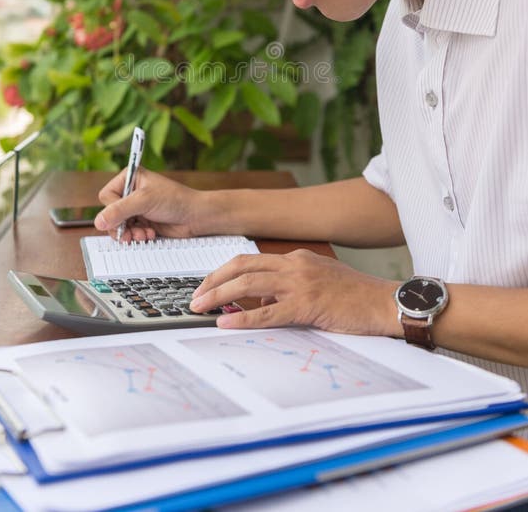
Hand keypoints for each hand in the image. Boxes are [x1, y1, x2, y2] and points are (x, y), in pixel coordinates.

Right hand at [95, 168, 199, 242]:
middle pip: (110, 213)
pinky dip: (136, 236)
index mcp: (130, 177)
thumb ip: (120, 211)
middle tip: (130, 234)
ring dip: (129, 233)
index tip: (126, 216)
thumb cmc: (175, 200)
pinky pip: (129, 232)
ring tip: (143, 235)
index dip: (113, 209)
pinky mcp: (142, 221)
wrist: (195, 216)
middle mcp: (131, 192)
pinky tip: (149, 234)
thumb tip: (99, 222)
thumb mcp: (144, 201)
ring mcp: (136, 208)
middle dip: (121, 225)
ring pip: (118, 225)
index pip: (107, 195)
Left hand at [190, 248, 400, 335]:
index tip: (206, 284)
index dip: (222, 271)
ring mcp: (300, 283)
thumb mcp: (319, 279)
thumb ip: (289, 285)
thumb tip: (261, 300)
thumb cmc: (354, 296)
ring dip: (218, 295)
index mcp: (296, 257)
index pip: (249, 259)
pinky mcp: (307, 305)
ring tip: (200, 308)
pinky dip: (242, 317)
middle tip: (194, 297)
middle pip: (241, 266)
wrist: (384, 303)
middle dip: (212, 280)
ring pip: (247, 284)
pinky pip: (267, 312)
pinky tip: (226, 322)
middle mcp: (294, 265)